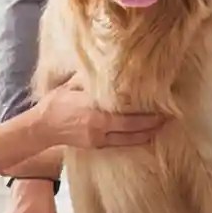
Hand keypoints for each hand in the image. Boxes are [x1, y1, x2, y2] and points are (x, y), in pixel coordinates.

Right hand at [30, 78, 165, 148]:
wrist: (42, 127)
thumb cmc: (56, 103)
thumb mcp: (73, 85)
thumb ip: (91, 79)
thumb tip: (107, 66)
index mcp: (95, 113)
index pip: (129, 117)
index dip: (148, 116)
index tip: (163, 110)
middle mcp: (100, 128)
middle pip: (133, 131)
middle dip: (152, 126)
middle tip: (169, 120)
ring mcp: (98, 139)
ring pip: (129, 140)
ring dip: (145, 134)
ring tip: (160, 128)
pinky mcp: (96, 146)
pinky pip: (120, 143)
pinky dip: (133, 139)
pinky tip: (142, 134)